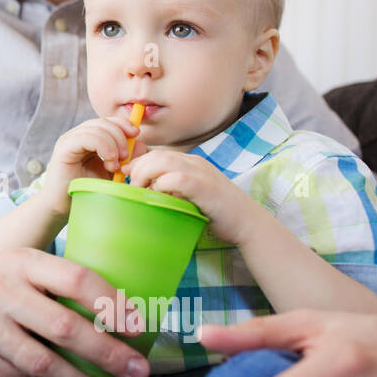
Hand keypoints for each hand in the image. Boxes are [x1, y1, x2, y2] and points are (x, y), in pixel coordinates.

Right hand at [0, 247, 152, 376]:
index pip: (74, 277)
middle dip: (107, 353)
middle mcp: (1, 290)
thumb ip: (51, 281)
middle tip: (139, 370)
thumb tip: (113, 310)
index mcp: (19, 262)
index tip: (139, 324)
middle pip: (63, 326)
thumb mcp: (11, 264)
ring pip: (44, 363)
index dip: (110, 301)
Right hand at [40, 116, 147, 213]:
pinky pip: (85, 137)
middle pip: (103, 122)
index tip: (136, 135)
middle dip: (120, 136)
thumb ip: (125, 158)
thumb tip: (140, 145)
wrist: (64, 207)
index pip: (107, 121)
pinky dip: (102, 146)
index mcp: (88, 138)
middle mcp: (77, 136)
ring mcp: (69, 141)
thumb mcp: (112, 172)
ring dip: (112, 144)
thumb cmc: (86, 191)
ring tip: (116, 165)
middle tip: (126, 156)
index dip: (123, 124)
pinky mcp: (63, 148)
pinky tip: (108, 162)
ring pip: (96, 128)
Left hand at [124, 148, 262, 244]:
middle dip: (138, 169)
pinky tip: (159, 198)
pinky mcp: (204, 187)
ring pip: (163, 162)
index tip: (128, 178)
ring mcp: (200, 173)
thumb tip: (142, 187)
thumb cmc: (216, 212)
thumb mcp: (190, 196)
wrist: (248, 222)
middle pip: (156, 155)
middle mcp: (195, 163)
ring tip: (141, 191)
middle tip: (133, 187)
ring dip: (146, 175)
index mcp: (191, 163)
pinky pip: (176, 179)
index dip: (138, 163)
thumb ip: (171, 189)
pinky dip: (162, 187)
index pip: (157, 153)